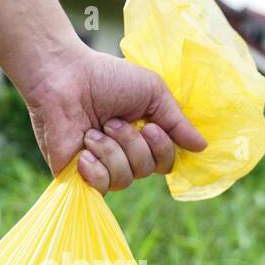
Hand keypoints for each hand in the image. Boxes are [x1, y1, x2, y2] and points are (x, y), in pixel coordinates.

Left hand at [20, 43, 207, 193]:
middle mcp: (122, 154)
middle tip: (112, 121)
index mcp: (141, 136)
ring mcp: (99, 166)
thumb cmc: (105, 77)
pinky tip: (83, 152)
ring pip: (124, 180)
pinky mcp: (77, 176)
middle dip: (132, 145)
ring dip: (112, 151)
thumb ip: (177, 121)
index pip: (165, 163)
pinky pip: (101, 188)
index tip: (150, 127)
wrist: (62, 76)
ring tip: (93, 131)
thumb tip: (202, 147)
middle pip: (146, 171)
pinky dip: (96, 169)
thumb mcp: (152, 92)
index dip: (163, 150)